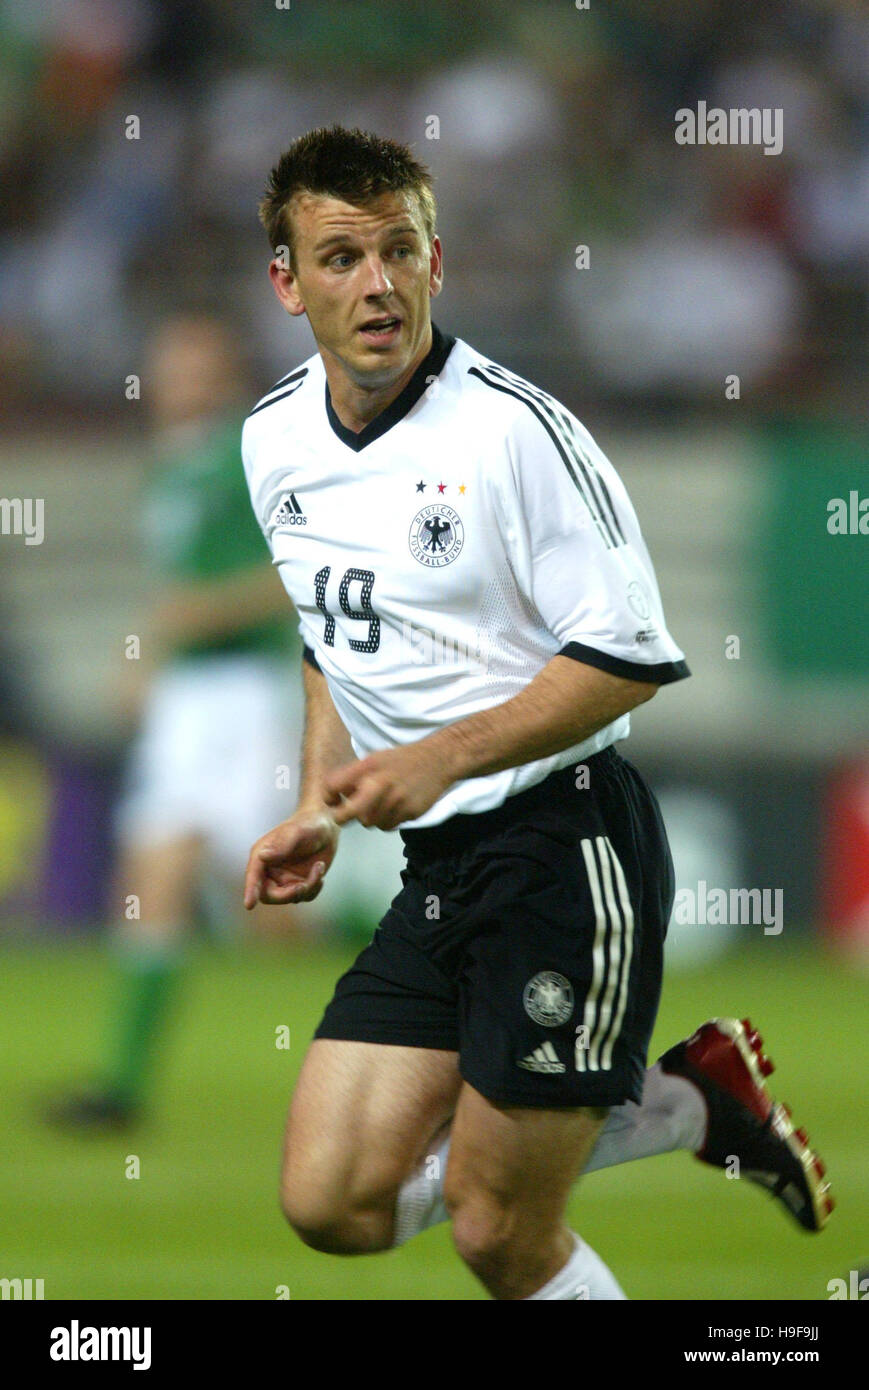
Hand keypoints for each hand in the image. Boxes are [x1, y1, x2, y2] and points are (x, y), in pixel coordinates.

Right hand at [243, 809, 338, 908]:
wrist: (325, 826)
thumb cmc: (309, 824)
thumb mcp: (297, 832)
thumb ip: (281, 845)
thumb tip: (262, 857)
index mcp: (261, 854)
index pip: (253, 876)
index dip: (250, 890)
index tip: (249, 905)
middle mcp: (269, 869)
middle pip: (269, 895)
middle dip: (288, 894)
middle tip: (304, 885)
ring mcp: (283, 878)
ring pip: (290, 898)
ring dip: (308, 886)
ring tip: (319, 866)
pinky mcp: (297, 883)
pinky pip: (303, 896)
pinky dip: (314, 888)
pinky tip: (319, 871)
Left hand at [322, 744, 453, 830]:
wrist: (438, 760)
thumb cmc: (402, 760)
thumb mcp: (374, 759)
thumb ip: (354, 776)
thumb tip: (335, 797)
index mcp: (368, 767)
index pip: (333, 785)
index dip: (328, 796)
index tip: (332, 800)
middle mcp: (380, 783)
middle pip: (349, 814)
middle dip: (341, 817)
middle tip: (342, 815)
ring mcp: (396, 800)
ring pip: (369, 823)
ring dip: (370, 817)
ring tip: (379, 804)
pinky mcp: (410, 812)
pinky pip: (388, 826)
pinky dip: (387, 820)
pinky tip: (394, 807)